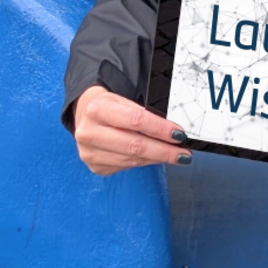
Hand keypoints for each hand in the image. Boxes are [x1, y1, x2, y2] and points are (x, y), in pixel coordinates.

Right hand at [73, 85, 190, 174]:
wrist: (84, 115)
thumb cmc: (108, 106)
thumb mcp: (122, 101)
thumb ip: (143, 114)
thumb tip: (172, 132)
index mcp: (96, 109)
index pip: (135, 120)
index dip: (160, 129)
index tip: (179, 134)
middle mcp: (89, 133)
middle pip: (134, 145)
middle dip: (164, 151)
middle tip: (183, 154)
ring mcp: (90, 153)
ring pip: (133, 159)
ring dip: (157, 158)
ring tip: (175, 156)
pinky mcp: (95, 166)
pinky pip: (127, 166)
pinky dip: (145, 162)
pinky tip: (155, 157)